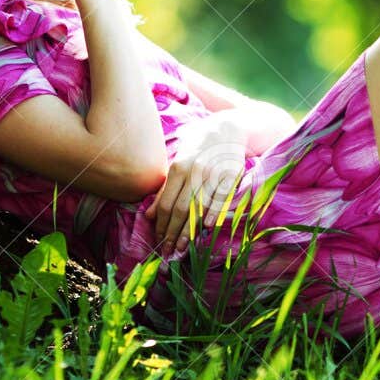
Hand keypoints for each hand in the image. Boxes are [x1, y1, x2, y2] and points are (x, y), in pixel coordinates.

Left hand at [145, 124, 250, 257]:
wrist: (227, 129)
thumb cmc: (198, 148)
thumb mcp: (177, 163)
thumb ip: (164, 190)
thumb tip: (148, 216)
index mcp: (178, 167)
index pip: (165, 203)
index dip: (160, 225)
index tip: (158, 239)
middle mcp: (195, 171)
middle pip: (180, 210)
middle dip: (172, 233)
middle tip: (168, 251)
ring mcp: (214, 174)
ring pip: (199, 208)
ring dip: (190, 231)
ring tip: (182, 247)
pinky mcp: (231, 176)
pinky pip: (221, 200)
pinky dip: (213, 214)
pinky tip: (206, 228)